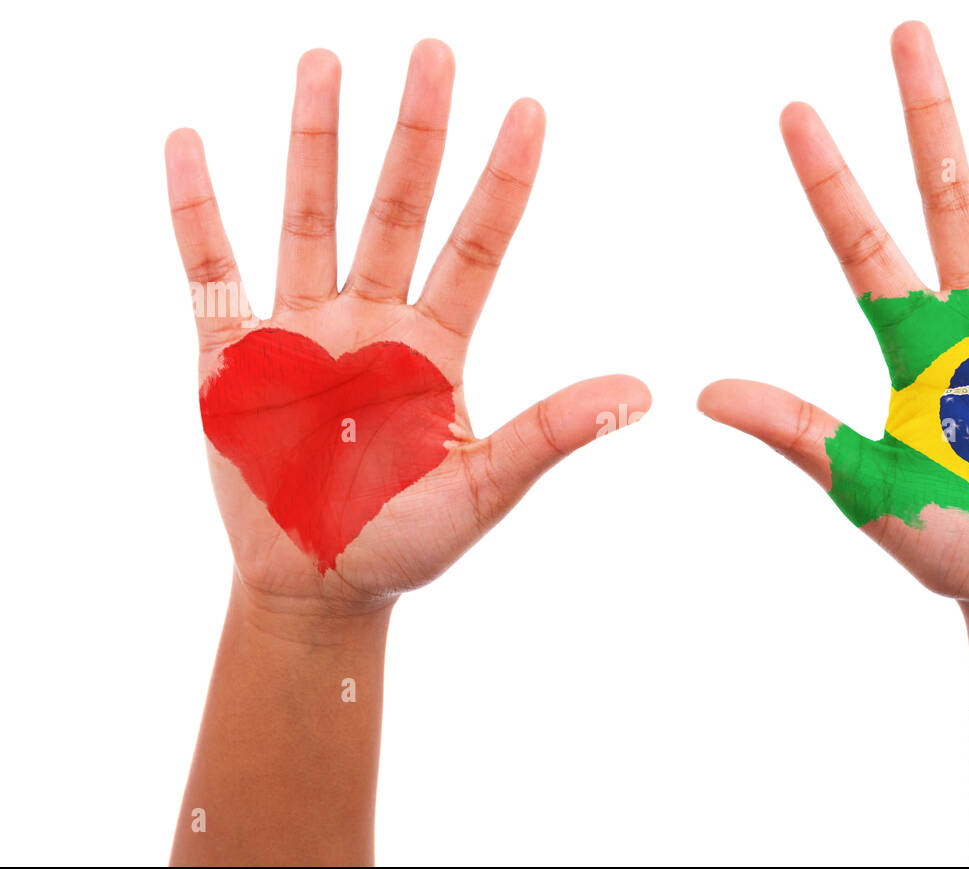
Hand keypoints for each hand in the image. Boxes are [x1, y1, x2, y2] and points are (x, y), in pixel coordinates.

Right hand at [166, 41, 648, 616]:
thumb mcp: (486, 488)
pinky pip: (210, 271)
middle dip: (416, 135)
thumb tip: (646, 392)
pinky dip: (197, 211)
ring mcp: (301, 332)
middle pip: (397, 211)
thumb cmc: (408, 540)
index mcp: (436, 348)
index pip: (477, 248)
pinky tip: (189, 141)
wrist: (321, 583)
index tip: (531, 109)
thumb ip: (551, 432)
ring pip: (309, 219)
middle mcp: (373, 323)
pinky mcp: (232, 358)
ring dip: (316, 144)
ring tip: (325, 60)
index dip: (503, 183)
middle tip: (437, 52)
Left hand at [699, 23, 968, 612]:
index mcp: (911, 340)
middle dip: (928, 114)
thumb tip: (701, 393)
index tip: (791, 111)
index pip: (860, 239)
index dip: (828, 176)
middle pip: (946, 190)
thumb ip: (796, 431)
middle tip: (906, 33)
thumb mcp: (867, 486)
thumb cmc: (949, 546)